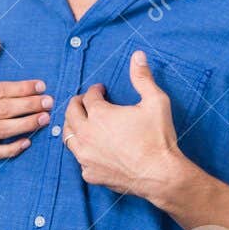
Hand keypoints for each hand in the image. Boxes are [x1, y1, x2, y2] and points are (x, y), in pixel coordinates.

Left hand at [63, 49, 185, 198]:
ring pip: (68, 136)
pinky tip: (90, 148)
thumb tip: (137, 55)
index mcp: (99, 114)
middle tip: (85, 102)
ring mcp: (85, 155)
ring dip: (73, 126)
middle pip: (70, 113)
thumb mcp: (155, 102)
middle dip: (77, 104)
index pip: (88, 97)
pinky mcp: (89, 173)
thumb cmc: (158, 138)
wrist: (160, 174)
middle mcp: (86, 134)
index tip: (101, 90)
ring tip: (82, 122)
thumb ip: (142, 78)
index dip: (95, 91)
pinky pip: (78, 158)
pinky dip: (82, 150)